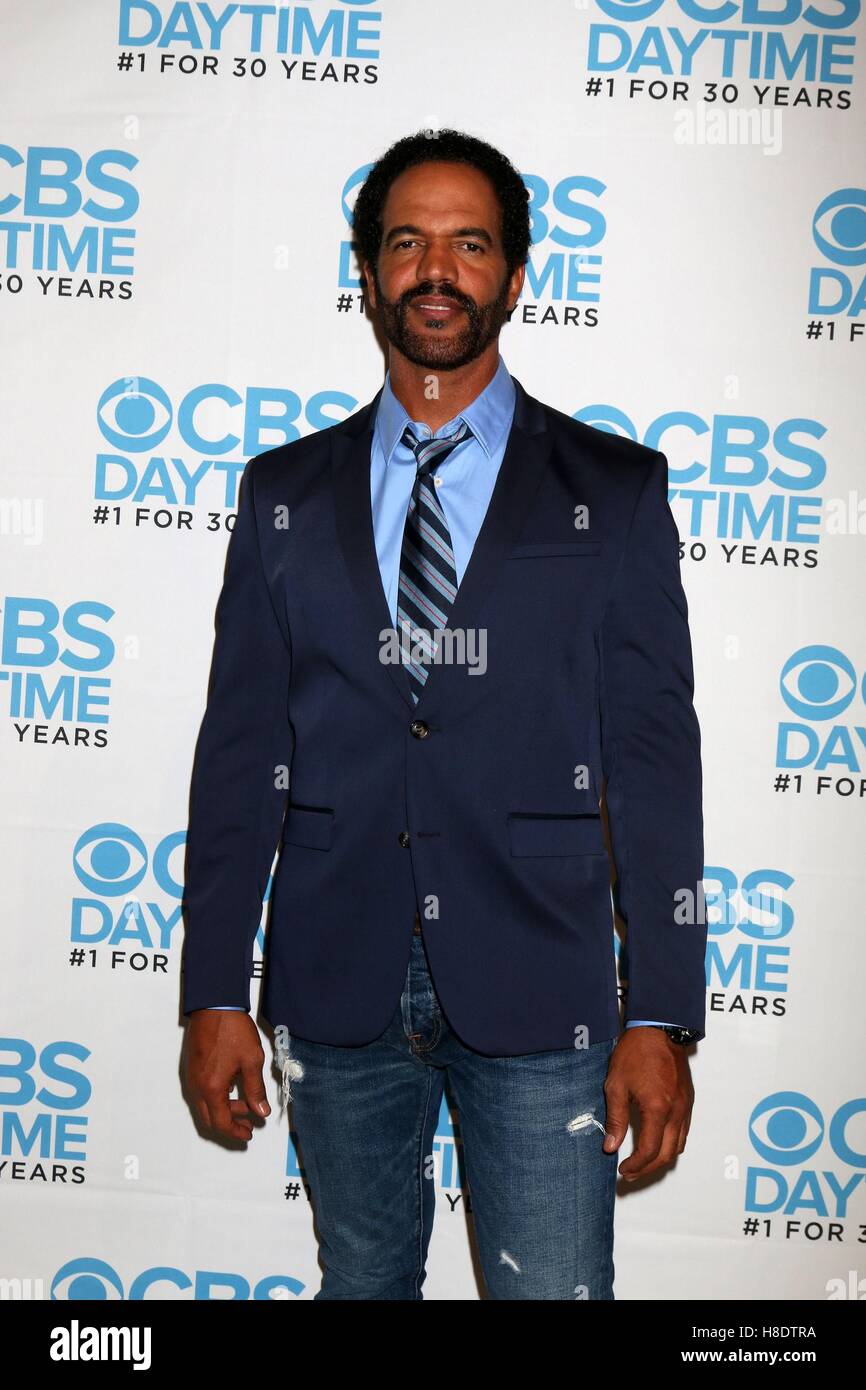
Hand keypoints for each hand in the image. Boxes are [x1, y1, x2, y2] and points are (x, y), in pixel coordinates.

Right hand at [183, 1010, 270, 1141]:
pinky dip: (216, 1098)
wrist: (214, 1005)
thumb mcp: (252, 1060)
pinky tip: (233, 1088)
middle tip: (249, 1124)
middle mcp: (197, 1087)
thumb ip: (255, 1089)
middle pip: (210, 1119)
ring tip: (245, 1104)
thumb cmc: (232, 1030)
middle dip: (230, 1124)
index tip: (249, 1134)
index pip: (221, 1123)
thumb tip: (261, 1112)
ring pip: (205, 1106)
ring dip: (223, 1110)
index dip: (235, 1132)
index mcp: (211, 1088)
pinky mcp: (192, 1068)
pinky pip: (202, 1093)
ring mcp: (192, 1077)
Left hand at [602, 1027, 694, 1180]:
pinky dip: (672, 1143)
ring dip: (662, 1159)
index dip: (636, 1166)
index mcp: (657, 1109)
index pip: (650, 1151)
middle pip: (668, 1155)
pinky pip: (684, 1131)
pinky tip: (657, 1141)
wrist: (659, 1029)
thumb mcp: (616, 1085)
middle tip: (630, 1173)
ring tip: (642, 1161)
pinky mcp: (689, 1100)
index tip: (623, 1170)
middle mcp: (676, 1112)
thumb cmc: (635, 1053)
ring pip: (679, 1145)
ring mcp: (686, 1107)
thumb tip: (610, 1146)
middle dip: (649, 1168)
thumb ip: (615, 1118)